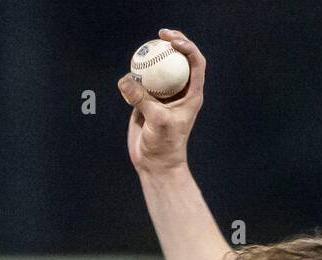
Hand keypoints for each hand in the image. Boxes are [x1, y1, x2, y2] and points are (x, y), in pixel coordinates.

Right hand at [117, 29, 206, 172]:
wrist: (155, 163)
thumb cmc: (164, 145)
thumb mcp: (156, 122)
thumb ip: (142, 100)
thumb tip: (126, 80)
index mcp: (192, 94)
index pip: (196, 63)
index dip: (187, 47)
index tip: (171, 41)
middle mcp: (179, 92)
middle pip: (179, 60)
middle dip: (173, 42)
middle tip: (160, 34)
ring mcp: (163, 95)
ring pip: (159, 69)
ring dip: (151, 57)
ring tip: (142, 50)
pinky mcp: (147, 101)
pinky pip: (140, 82)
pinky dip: (134, 76)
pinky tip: (127, 76)